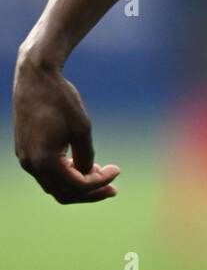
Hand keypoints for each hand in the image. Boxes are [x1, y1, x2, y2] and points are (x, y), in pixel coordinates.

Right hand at [13, 53, 119, 203]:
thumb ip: (86, 156)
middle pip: (64, 193)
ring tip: (101, 176)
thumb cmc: (61, 99)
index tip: (117, 170)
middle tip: (114, 189)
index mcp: (44, 160)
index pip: (77, 185)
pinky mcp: (25, 150)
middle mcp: (30, 164)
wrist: (36, 76)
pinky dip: (65, 174)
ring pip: (54, 185)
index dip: (100, 183)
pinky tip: (83, 166)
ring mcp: (25, 158)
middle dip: (90, 192)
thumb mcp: (82, 128)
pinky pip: (46, 172)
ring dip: (78, 184)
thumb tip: (87, 174)